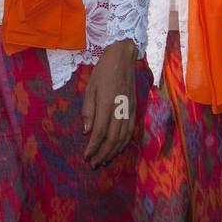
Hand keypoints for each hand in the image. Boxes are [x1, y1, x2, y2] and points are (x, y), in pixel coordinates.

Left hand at [82, 38, 137, 168]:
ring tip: (104, 161)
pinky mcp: (134, 109)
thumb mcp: (90, 88)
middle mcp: (119, 109)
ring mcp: (129, 110)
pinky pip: (131, 131)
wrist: (123, 58)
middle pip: (112, 139)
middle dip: (102, 154)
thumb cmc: (103, 71)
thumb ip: (88, 111)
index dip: (93, 147)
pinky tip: (118, 150)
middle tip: (94, 164)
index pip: (100, 132)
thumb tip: (87, 132)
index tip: (86, 156)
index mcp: (106, 103)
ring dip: (113, 152)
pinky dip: (124, 143)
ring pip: (123, 137)